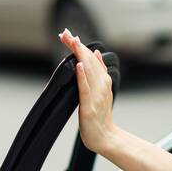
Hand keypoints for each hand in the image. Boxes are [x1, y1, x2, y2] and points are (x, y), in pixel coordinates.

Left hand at [58, 28, 117, 155]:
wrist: (106, 138)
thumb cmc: (101, 117)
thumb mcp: (102, 91)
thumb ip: (99, 72)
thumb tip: (96, 53)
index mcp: (104, 81)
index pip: (91, 58)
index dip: (80, 45)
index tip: (68, 34)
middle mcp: (102, 85)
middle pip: (89, 60)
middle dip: (76, 45)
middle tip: (65, 32)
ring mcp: (97, 95)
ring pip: (88, 70)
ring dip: (79, 54)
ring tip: (71, 41)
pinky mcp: (90, 106)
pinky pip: (85, 88)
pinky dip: (82, 76)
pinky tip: (78, 65)